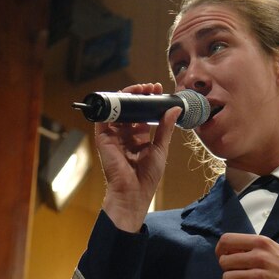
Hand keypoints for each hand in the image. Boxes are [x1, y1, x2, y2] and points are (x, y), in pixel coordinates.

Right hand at [96, 83, 181, 231]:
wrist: (133, 192)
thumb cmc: (147, 177)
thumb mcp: (160, 149)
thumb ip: (166, 128)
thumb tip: (174, 109)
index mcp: (139, 138)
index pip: (143, 114)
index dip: (150, 101)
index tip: (158, 90)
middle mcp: (126, 135)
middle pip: (130, 109)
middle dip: (140, 96)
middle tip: (150, 87)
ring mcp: (114, 135)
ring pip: (118, 110)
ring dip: (127, 97)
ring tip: (140, 89)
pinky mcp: (103, 138)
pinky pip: (104, 117)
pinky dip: (112, 105)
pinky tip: (123, 97)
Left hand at [216, 233, 278, 278]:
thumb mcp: (275, 251)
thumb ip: (253, 248)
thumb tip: (229, 251)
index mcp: (262, 243)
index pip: (227, 240)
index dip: (220, 250)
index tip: (224, 257)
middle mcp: (260, 257)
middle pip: (223, 261)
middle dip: (227, 269)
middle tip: (239, 274)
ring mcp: (259, 275)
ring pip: (227, 278)